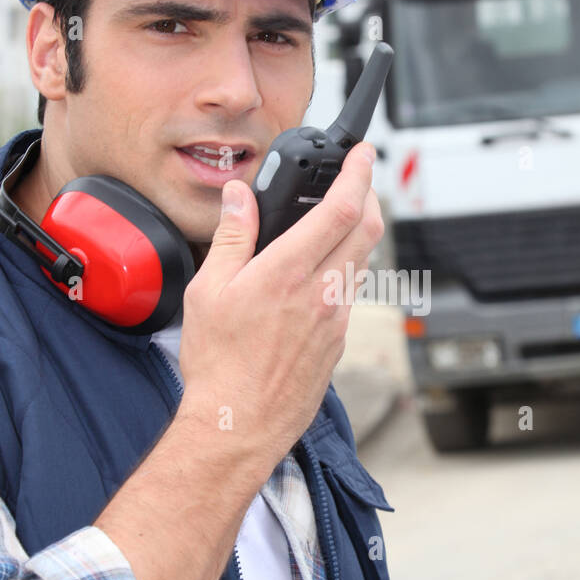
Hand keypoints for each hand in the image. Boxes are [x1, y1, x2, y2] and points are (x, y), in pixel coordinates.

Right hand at [177, 140, 382, 477]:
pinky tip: (323, 269)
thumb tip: (238, 197)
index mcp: (289, 274)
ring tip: (340, 217)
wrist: (239, 425)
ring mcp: (336, 320)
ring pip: (363, 261)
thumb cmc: (218, 365)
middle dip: (370, 194)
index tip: (363, 154)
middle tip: (360, 177)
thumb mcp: (208, 291)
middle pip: (368, 229)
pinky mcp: (338, 343)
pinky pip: (351, 293)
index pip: (342, 210)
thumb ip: (231, 237)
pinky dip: (346, 267)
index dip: (359, 174)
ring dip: (360, 231)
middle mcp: (323, 294)